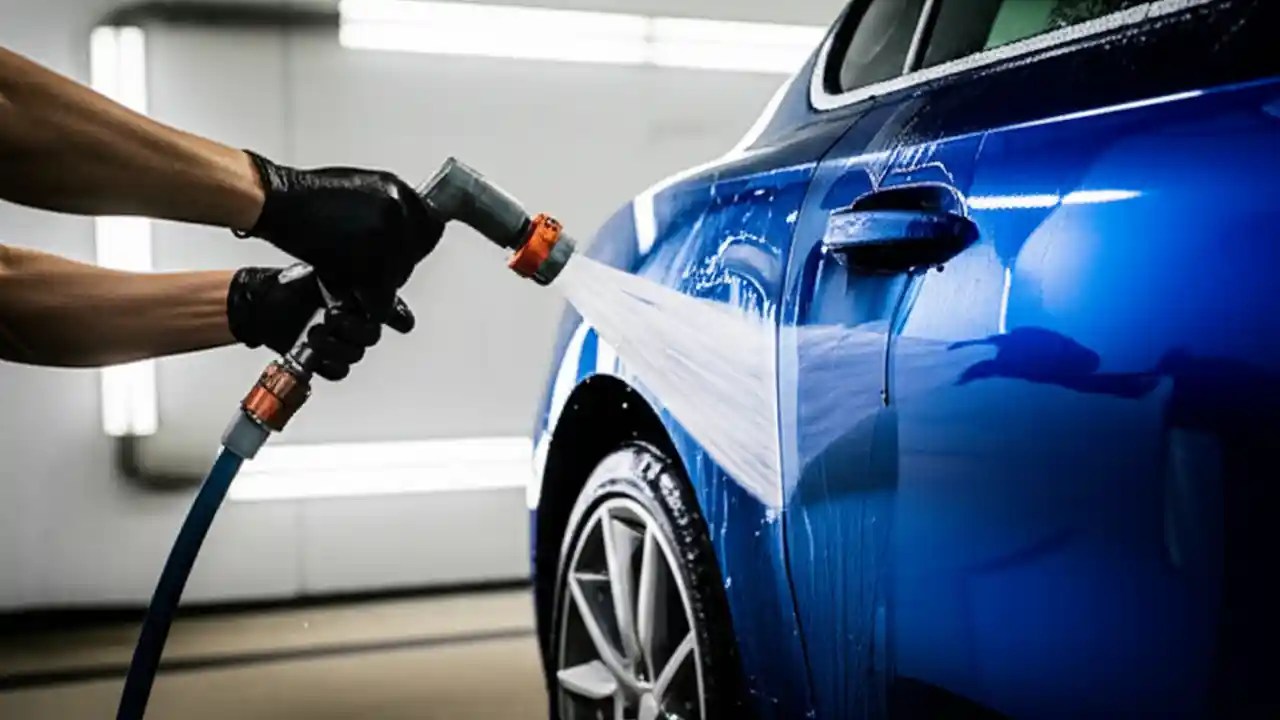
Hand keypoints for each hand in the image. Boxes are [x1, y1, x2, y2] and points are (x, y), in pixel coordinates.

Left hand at [227, 264, 413, 380]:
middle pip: (372, 335)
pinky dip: (327, 364)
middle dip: (353, 329)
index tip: (390, 316)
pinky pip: (339, 371)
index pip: (394, 311)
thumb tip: (373, 280)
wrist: (262, 305)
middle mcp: (355, 322)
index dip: (397, 316)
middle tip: (333, 318)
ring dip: (334, 346)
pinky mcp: (325, 361)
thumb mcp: (324, 273)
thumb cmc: (291, 286)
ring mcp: (341, 343)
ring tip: (314, 334)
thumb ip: (352, 279)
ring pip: (355, 354)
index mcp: (362, 300)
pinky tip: (314, 353)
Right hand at [235, 152, 443, 319]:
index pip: (429, 226)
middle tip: (372, 273)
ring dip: (382, 283)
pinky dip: (371, 298)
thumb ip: (386, 209)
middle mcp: (397, 206)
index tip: (402, 258)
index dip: (414, 247)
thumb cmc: (308, 198)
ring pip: (399, 272)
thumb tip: (403, 232)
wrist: (278, 201)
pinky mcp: (370, 254)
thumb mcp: (359, 190)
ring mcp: (386, 230)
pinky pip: (383, 288)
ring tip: (356, 280)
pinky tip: (355, 295)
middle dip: (397, 266)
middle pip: (416, 252)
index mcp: (397, 188)